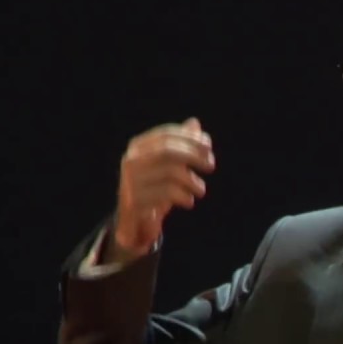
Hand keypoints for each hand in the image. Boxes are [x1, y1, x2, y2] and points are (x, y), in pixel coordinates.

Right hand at [111, 117, 214, 257]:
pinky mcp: (135, 201)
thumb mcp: (169, 166)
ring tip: (201, 189)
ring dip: (193, 181)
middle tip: (211, 165)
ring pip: (170, 173)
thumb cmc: (156, 187)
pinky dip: (184, 197)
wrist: (135, 220)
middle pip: (168, 151)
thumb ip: (181, 145)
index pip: (166, 135)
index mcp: (137, 147)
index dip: (190, 138)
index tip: (209, 146)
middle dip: (194, 156)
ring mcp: (130, 181)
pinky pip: (167, 194)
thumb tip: (194, 123)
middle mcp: (131, 161)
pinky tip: (189, 202)